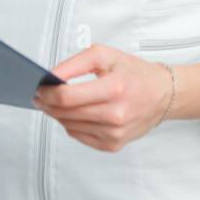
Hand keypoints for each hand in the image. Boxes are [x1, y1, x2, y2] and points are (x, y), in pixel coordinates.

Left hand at [32, 45, 173, 151]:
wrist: (162, 94)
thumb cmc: (133, 72)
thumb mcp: (104, 55)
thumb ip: (74, 64)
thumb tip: (49, 77)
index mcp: (114, 88)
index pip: (67, 96)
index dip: (45, 93)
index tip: (37, 87)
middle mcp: (116, 114)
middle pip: (65, 113)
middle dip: (46, 103)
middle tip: (40, 95)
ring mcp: (115, 133)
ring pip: (69, 126)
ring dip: (57, 114)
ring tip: (55, 102)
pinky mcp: (113, 144)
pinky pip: (79, 136)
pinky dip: (70, 124)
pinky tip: (73, 113)